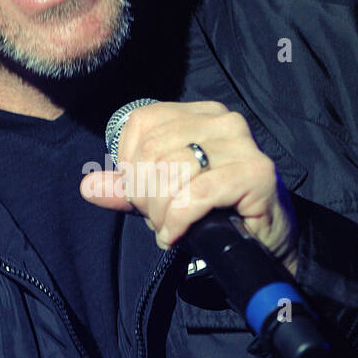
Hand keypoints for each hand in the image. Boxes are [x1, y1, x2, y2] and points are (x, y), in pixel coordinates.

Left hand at [79, 100, 298, 274]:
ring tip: (171, 229)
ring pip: (171, 172)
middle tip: (159, 221)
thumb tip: (88, 186)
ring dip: (161, 214)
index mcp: (200, 114)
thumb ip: (129, 190)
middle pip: (151, 151)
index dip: (129, 166)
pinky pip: (195, 194)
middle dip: (145, 196)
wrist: (269, 243)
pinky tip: (177, 235)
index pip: (139, 125)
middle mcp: (223, 120)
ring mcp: (242, 143)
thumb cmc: (218, 215)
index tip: (144, 198)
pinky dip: (177, 221)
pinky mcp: (256, 172)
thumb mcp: (165, 199)